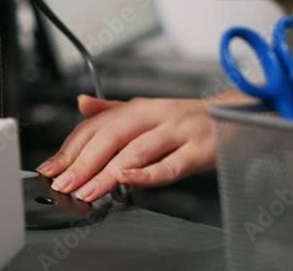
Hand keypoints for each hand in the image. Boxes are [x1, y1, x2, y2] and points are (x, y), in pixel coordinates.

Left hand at [36, 93, 244, 202]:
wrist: (241, 116)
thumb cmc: (192, 120)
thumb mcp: (151, 110)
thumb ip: (114, 110)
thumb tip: (82, 103)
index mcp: (141, 108)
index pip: (97, 126)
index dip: (70, 147)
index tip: (51, 168)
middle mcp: (156, 116)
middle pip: (111, 137)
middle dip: (83, 162)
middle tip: (63, 184)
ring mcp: (178, 132)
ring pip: (135, 151)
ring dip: (106, 172)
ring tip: (87, 190)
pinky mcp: (199, 150)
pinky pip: (170, 163)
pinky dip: (147, 172)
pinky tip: (127, 179)